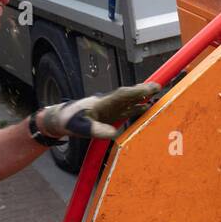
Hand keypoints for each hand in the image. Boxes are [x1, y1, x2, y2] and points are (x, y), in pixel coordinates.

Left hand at [35, 81, 160, 140]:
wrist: (62, 119)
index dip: (137, 91)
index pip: (123, 94)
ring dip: (143, 98)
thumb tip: (115, 134)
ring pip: (130, 100)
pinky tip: (146, 108)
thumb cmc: (70, 121)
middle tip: (159, 87)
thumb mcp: (81, 128)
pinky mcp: (110, 114)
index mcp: (103, 103)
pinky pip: (127, 109)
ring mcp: (110, 108)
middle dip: (144, 90)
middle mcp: (109, 103)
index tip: (150, 88)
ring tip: (158, 95)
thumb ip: (97, 130)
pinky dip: (138, 107)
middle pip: (129, 94)